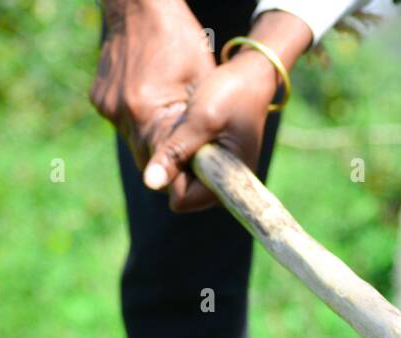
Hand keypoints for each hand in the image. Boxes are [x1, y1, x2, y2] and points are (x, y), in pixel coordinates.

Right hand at [90, 0, 214, 204]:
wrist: (140, 6)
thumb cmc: (179, 39)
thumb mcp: (200, 83)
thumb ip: (195, 126)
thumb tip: (202, 160)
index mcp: (145, 111)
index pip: (162, 164)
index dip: (179, 175)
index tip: (192, 179)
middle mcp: (120, 113)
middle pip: (146, 156)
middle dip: (167, 160)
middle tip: (188, 158)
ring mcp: (106, 106)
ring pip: (134, 140)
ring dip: (152, 139)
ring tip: (171, 125)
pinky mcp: (99, 98)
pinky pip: (123, 122)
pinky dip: (139, 120)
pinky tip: (152, 101)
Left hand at [141, 52, 280, 211]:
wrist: (251, 76)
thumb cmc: (230, 95)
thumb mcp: (201, 120)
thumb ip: (175, 152)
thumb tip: (149, 184)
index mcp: (229, 183)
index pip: (182, 198)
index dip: (174, 171)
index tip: (184, 139)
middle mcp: (226, 187)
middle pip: (180, 191)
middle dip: (174, 163)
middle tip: (187, 129)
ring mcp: (220, 176)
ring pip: (180, 178)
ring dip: (177, 154)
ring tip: (192, 127)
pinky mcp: (215, 165)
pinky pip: (186, 167)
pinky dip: (183, 149)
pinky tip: (194, 129)